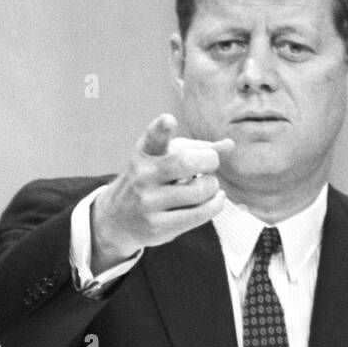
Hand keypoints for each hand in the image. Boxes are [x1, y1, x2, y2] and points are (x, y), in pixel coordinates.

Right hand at [90, 113, 233, 272]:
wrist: (117, 219)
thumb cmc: (151, 182)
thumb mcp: (163, 159)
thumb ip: (195, 150)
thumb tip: (230, 145)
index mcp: (144, 153)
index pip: (153, 138)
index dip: (161, 128)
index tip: (169, 120)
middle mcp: (143, 176)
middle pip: (185, 163)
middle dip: (209, 160)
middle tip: (212, 163)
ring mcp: (148, 202)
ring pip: (198, 191)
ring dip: (213, 186)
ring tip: (211, 186)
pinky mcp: (158, 226)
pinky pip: (199, 214)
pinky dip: (215, 205)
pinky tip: (216, 199)